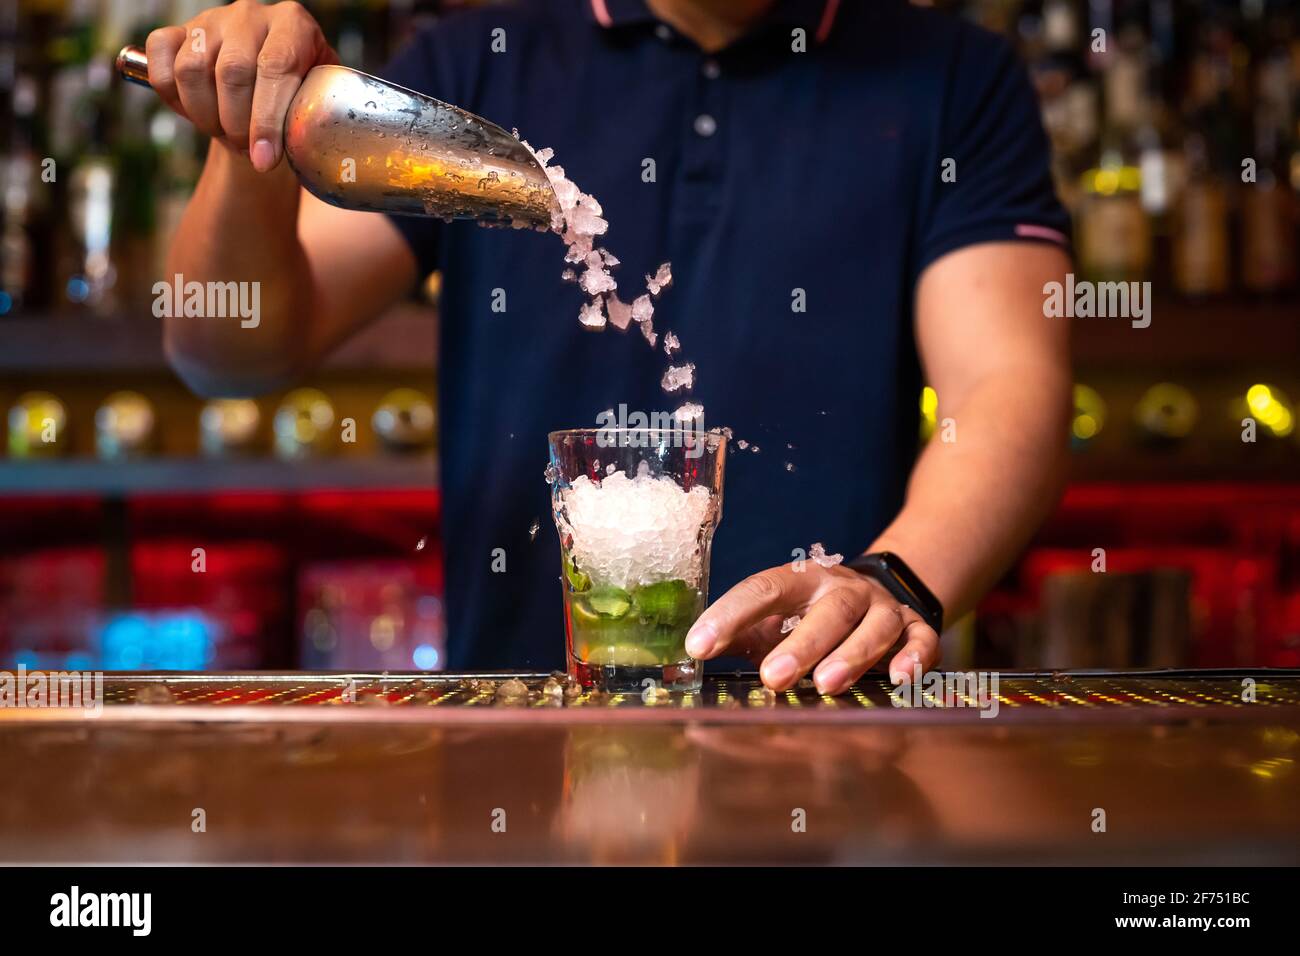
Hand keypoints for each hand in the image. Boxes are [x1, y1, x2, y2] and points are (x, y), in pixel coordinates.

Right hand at [146, 0, 336, 170]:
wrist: (270, 91)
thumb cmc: (299, 100)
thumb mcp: (317, 105)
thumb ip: (313, 117)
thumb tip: (303, 146)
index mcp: (294, 24)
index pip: (277, 66)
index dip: (267, 119)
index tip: (264, 160)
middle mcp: (251, 15)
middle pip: (232, 71)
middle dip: (237, 125)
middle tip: (248, 151)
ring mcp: (211, 20)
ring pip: (191, 69)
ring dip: (205, 115)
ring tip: (225, 133)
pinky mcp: (178, 31)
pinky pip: (159, 60)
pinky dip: (173, 97)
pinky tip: (198, 114)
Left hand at [684, 562, 940, 694]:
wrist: (872, 595)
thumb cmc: (806, 617)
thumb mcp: (771, 619)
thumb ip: (737, 635)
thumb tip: (692, 655)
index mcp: (800, 579)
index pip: (763, 588)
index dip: (729, 615)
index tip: (699, 646)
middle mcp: (844, 588)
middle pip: (827, 611)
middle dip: (801, 645)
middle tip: (774, 677)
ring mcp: (883, 607)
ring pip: (874, 626)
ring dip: (853, 654)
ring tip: (828, 685)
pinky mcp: (915, 627)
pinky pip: (922, 640)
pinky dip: (914, 657)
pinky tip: (899, 678)